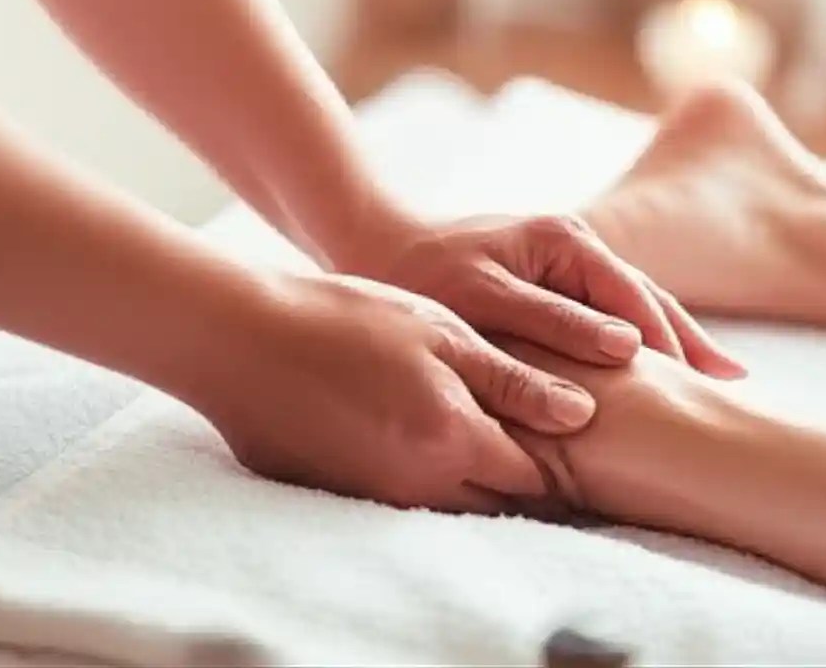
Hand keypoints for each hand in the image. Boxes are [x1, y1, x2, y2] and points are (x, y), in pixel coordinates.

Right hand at [191, 273, 598, 511]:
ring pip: (451, 505)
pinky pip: (404, 498)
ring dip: (472, 479)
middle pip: (497, 504)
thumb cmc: (346, 320)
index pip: (536, 480)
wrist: (242, 339)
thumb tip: (584, 414)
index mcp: (455, 439)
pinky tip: (414, 430)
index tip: (571, 438)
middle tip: (534, 441)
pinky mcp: (342, 494)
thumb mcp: (442, 334)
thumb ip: (514, 381)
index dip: (561, 462)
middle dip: (521, 480)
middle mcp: (421, 483)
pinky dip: (424, 475)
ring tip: (471, 429)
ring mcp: (378, 495)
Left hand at [338, 214, 744, 378]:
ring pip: (631, 307)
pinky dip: (634, 341)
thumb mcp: (484, 296)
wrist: (374, 242)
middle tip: (736, 388)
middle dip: (689, 340)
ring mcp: (564, 265)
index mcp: (566, 241)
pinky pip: (603, 316)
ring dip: (671, 342)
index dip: (673, 342)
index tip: (707, 384)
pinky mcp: (549, 286)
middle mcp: (574, 247)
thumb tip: (627, 349)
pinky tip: (654, 371)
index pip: (636, 297)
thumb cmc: (421, 270)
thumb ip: (552, 322)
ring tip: (717, 380)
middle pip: (648, 298)